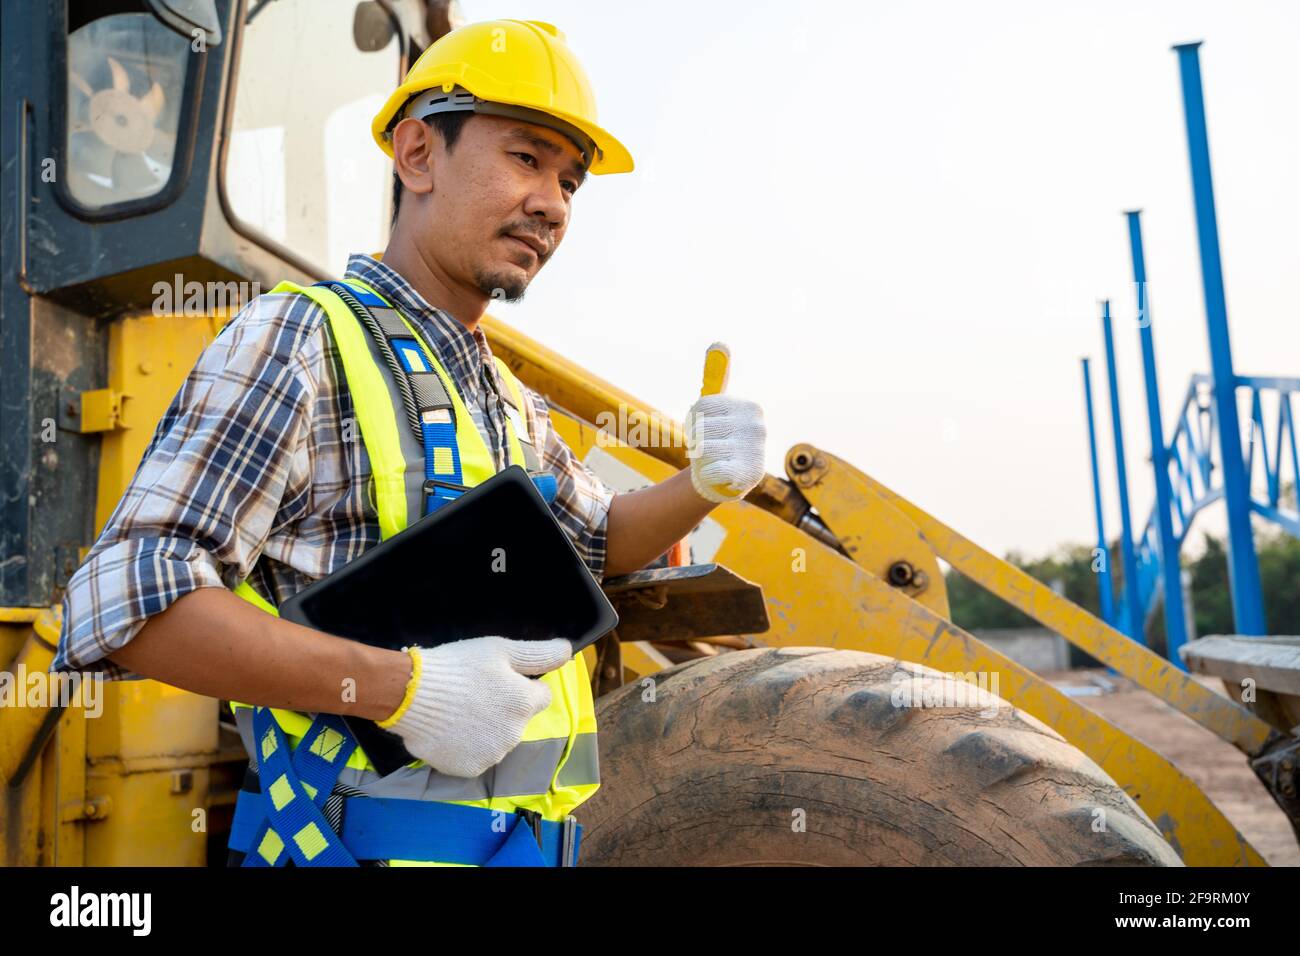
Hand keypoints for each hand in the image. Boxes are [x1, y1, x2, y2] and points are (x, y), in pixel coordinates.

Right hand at [377, 635, 572, 777]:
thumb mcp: (501, 650)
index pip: (541, 695)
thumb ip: (539, 654)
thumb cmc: (458, 666)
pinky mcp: (469, 769)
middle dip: (504, 708)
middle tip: (475, 692)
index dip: (522, 684)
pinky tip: (451, 729)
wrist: (410, 694)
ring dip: (487, 728)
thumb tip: (569, 652)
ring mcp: (492, 755)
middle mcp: (515, 734)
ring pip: (498, 739)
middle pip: (518, 719)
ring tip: (460, 710)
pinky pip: (476, 755)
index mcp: (525, 704)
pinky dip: (467, 745)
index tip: (499, 679)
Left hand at [684, 342, 766, 503]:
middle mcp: (758, 427)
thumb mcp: (716, 407)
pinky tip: (718, 474)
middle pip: (702, 427)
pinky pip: (712, 469)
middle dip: (696, 440)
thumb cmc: (717, 439)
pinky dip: (708, 473)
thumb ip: (717, 376)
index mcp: (750, 408)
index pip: (702, 407)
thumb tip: (719, 343)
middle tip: (708, 448)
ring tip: (713, 461)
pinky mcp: (749, 476)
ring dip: (701, 458)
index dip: (694, 420)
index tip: (705, 428)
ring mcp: (755, 452)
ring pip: (705, 448)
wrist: (722, 479)